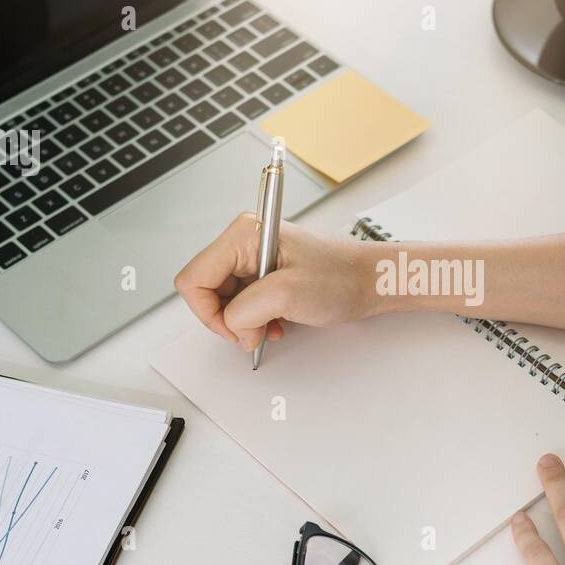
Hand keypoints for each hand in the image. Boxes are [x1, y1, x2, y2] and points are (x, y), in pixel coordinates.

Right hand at [174, 213, 377, 350]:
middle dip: (229, 318)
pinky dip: (256, 319)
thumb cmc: (342, 277)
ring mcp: (254, 258)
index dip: (208, 312)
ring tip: (272, 325)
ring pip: (224, 300)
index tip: (235, 329)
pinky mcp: (265, 273)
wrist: (371, 281)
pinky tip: (276, 322)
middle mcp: (244, 241)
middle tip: (257, 330)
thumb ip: (246, 311)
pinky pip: (243, 302)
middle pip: (206, 290)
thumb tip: (232, 326)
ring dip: (245, 321)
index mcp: (243, 234)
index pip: (194, 278)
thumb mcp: (288, 294)